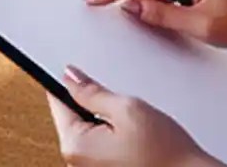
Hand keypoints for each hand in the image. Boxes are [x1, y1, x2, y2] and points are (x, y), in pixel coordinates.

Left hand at [48, 66, 223, 166]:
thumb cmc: (168, 155)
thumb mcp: (128, 109)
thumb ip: (92, 92)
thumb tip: (69, 77)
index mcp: (74, 146)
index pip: (57, 102)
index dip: (68, 82)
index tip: (74, 70)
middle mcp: (76, 162)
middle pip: (73, 117)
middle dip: (92, 105)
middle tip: (121, 105)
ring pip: (89, 131)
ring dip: (105, 122)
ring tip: (133, 126)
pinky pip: (101, 146)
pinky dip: (113, 137)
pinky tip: (135, 139)